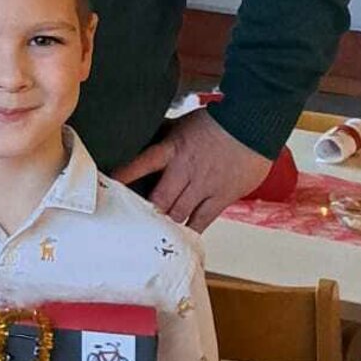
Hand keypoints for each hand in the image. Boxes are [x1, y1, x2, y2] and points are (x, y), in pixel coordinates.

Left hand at [115, 108, 271, 230]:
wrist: (252, 124)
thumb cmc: (215, 122)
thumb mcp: (181, 124)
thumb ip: (161, 135)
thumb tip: (139, 136)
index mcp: (171, 149)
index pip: (141, 163)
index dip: (124, 177)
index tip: (108, 188)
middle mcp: (185, 170)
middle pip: (159, 200)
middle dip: (148, 210)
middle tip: (138, 218)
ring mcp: (204, 185)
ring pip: (178, 213)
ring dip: (167, 221)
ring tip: (158, 228)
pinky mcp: (222, 196)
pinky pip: (203, 220)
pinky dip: (192, 230)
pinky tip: (182, 238)